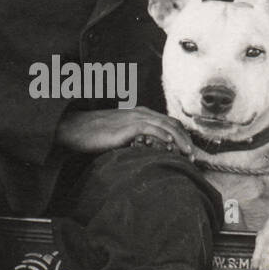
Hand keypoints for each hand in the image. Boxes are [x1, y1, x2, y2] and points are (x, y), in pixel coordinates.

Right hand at [55, 107, 194, 157]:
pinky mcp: (128, 126)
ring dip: (180, 141)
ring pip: (166, 126)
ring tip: (188, 155)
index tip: (188, 151)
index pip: (168, 122)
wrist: (75, 129)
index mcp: (139, 113)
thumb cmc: (93, 134)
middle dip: (185, 139)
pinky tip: (171, 147)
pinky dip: (164, 137)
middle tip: (193, 156)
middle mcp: (140, 113)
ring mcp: (135, 118)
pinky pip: (152, 130)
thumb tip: (146, 151)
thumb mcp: (118, 134)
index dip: (181, 135)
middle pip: (172, 123)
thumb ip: (133, 138)